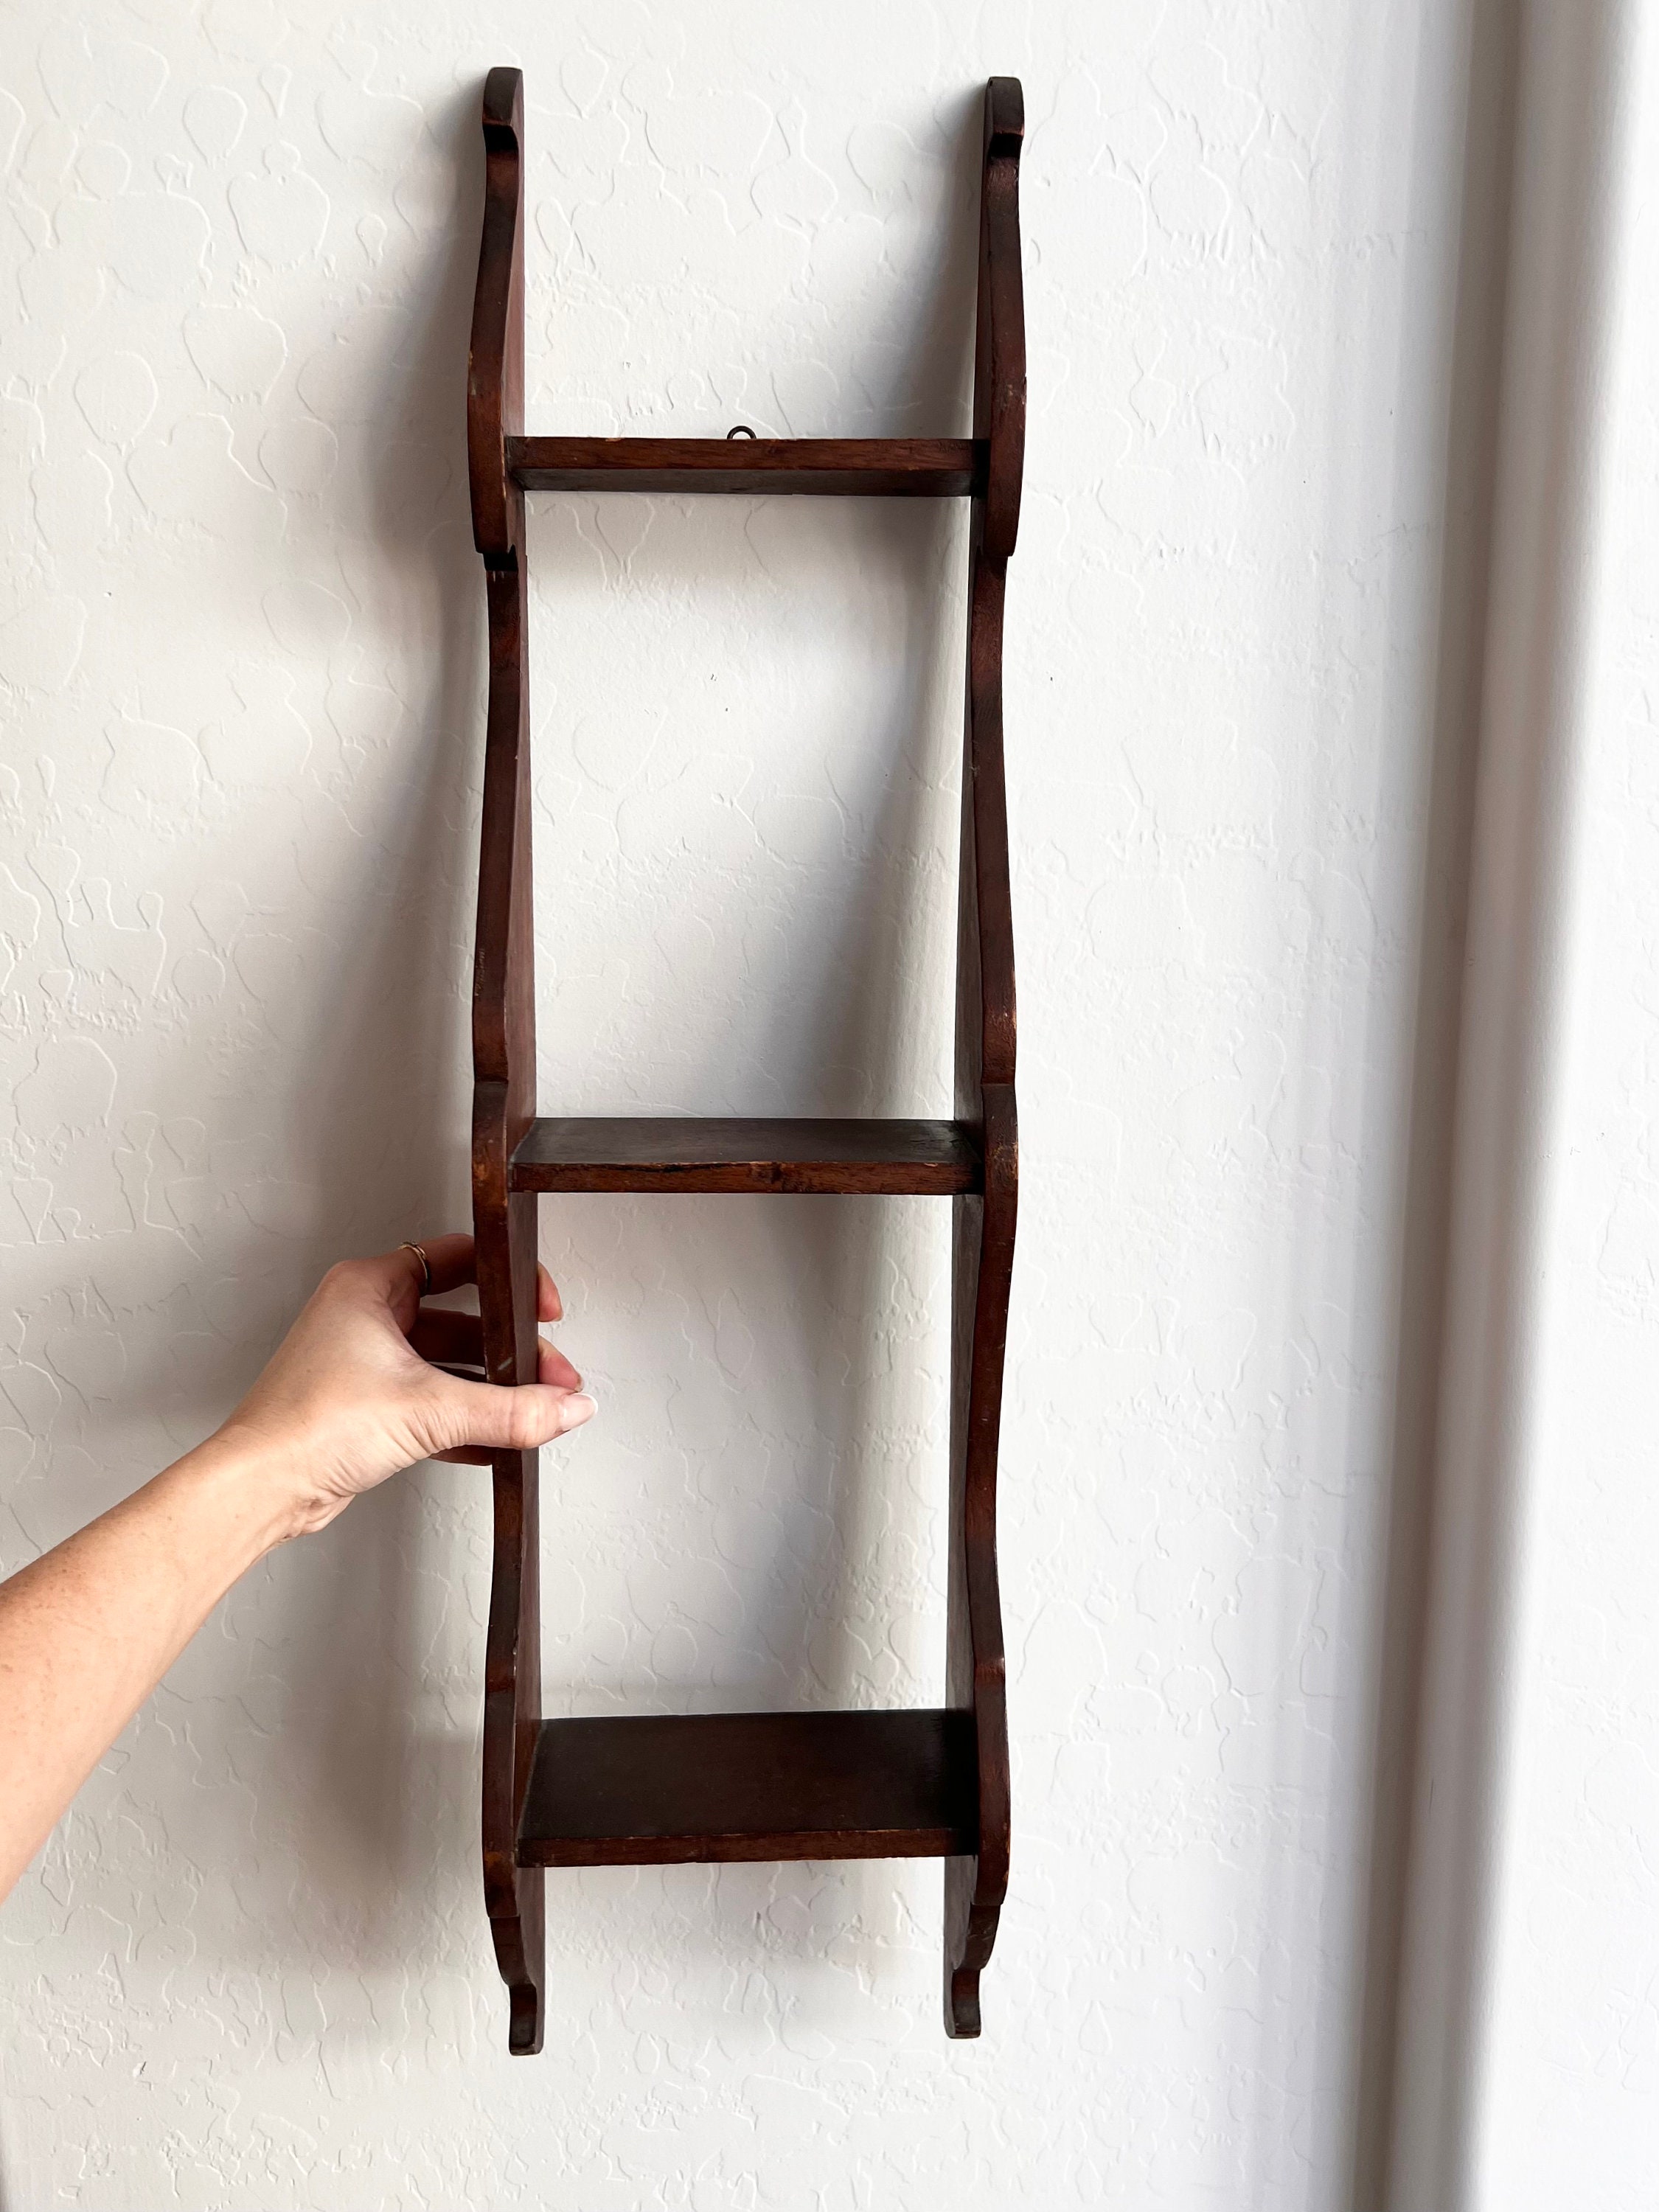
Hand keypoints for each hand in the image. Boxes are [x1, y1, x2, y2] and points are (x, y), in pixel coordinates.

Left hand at [217, 1233, 594, 1536]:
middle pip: (462, 1319)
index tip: (543, 1304)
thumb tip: (563, 1407)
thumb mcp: (428, 1409)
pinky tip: (496, 1439)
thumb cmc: (306, 1425)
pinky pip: (430, 1401)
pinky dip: (464, 1418)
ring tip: (532, 1410)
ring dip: (491, 1388)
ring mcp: (364, 1362)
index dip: (509, 1277)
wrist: (261, 1487)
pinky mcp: (366, 1406)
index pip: (459, 1259)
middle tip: (549, 1374)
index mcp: (370, 1286)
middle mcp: (365, 1316)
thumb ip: (509, 1410)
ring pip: (447, 1364)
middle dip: (511, 1350)